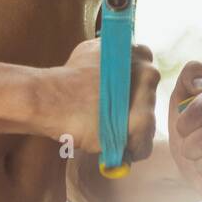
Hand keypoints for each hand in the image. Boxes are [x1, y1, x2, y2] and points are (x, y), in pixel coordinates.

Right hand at [39, 38, 159, 161]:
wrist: (53, 98)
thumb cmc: (67, 78)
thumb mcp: (92, 52)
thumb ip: (112, 59)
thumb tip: (116, 69)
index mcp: (138, 55)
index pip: (146, 78)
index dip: (131, 90)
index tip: (117, 99)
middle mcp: (148, 73)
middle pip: (148, 101)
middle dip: (132, 111)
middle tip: (110, 118)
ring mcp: (147, 97)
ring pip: (148, 124)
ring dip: (130, 131)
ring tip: (109, 135)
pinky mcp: (142, 121)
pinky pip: (143, 144)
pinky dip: (130, 150)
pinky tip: (114, 147)